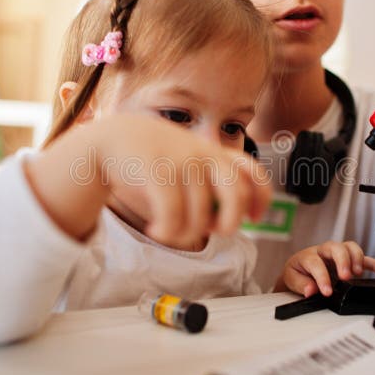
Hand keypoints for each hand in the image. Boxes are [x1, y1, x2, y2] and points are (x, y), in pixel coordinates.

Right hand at [28, 113, 270, 248]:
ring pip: (200, 215)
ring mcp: (183, 162)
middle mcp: (205, 155)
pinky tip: (156, 230)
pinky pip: (173, 215)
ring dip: (185, 234)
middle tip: (212, 233)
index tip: (254, 219)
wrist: (113, 139)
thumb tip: (227, 221)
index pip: (253, 173)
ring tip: (170, 233)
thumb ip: (209, 181)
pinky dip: (167, 231)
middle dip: (229, 224)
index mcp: (216, 153)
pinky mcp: (160, 171)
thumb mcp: (187, 161)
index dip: (261, 199)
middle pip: (235, 196)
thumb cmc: (153, 159)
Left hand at [278, 241, 374, 296]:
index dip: (322, 277)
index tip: (327, 291)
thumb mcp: (291, 279)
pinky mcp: (349, 260)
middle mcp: (324, 251)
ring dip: (357, 258)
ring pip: (350, 247)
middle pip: (335, 247)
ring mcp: (337, 254)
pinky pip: (364, 258)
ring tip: (358, 273)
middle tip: (345, 277)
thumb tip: (310, 290)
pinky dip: (374, 264)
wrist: (300, 268)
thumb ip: (300, 284)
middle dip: (342, 261)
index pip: (315, 263)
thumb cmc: (298, 272)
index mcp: (308, 256)